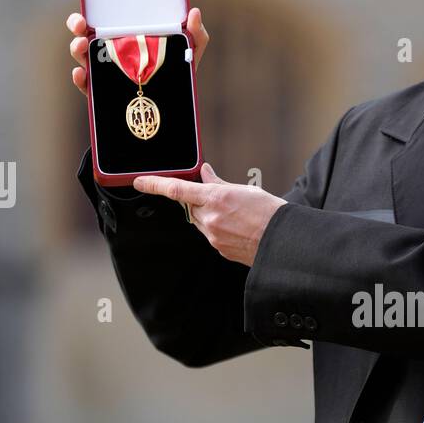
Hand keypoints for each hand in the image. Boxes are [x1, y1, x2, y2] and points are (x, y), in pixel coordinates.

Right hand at [65, 6, 209, 95]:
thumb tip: (194, 12)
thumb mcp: (189, 53)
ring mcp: (105, 74)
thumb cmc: (178, 73)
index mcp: (125, 37)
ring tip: (81, 47)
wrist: (175, 108)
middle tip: (79, 27)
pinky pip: (88, 88)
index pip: (101, 21)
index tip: (84, 15)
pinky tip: (81, 75)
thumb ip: (195, 34)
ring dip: (77, 50)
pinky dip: (81, 80)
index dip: (87, 16)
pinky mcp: (104, 96)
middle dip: (76, 28)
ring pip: (83, 59)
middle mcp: (111, 53)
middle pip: (85, 36)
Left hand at [132, 162, 286, 265]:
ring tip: (235, 215)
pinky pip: (210, 234)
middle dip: (197, 200)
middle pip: (189, 206)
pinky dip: (218, 227)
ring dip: (209, 214)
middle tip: (219, 198)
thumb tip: (204, 173)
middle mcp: (210, 218)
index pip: (176, 190)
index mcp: (215, 198)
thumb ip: (219, 183)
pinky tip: (237, 227)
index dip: (154, 185)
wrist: (283, 241)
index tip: (139, 182)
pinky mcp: (219, 249)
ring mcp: (213, 236)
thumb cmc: (269, 213)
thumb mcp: (245, 190)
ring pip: (199, 221)